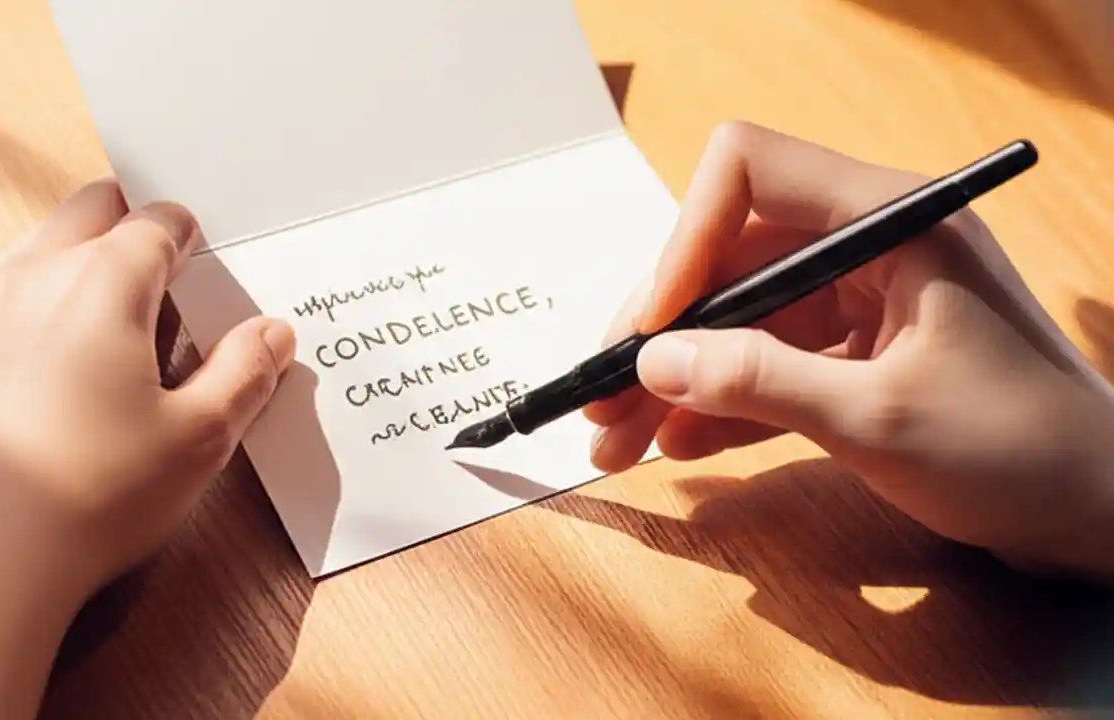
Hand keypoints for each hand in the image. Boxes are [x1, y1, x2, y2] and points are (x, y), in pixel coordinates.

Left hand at [0, 180, 293, 717]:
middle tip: (156, 277)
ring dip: (70, 263)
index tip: (198, 260)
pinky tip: (35, 368)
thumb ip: (244, 374)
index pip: (156, 222)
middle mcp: (31, 275)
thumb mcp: (197, 440)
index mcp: (104, 282)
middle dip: (126, 226)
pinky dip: (19, 309)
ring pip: (30, 248)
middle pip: (87, 210)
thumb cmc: (92, 498)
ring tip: (99, 325)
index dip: (186, 235)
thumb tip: (272, 333)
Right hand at [586, 122, 1113, 582]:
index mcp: (888, 222)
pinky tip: (673, 443)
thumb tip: (654, 362)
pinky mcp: (853, 351)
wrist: (1095, 514)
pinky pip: (765, 361)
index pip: (748, 172)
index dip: (684, 241)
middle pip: (726, 256)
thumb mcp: (878, 419)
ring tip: (615, 440)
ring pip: (736, 317)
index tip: (651, 328)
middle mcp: (865, 245)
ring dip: (677, 376)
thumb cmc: (1020, 453)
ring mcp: (858, 300)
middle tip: (602, 398)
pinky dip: (719, 401)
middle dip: (661, 331)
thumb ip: (759, 383)